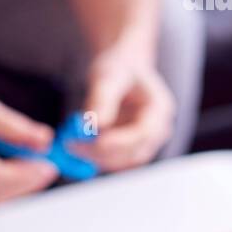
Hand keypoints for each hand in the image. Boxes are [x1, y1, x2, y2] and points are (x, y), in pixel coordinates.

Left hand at [83, 48, 175, 171]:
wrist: (123, 71)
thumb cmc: (118, 69)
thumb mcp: (109, 76)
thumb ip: (102, 99)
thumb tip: (93, 125)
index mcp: (160, 108)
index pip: (143, 133)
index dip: (119, 142)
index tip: (92, 141)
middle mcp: (158, 130)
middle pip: (134, 152)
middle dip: (102, 152)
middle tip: (72, 145)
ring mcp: (146, 143)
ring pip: (123, 162)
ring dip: (97, 158)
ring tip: (72, 143)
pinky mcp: (132, 151)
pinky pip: (115, 162)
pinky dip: (96, 158)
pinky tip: (79, 146)